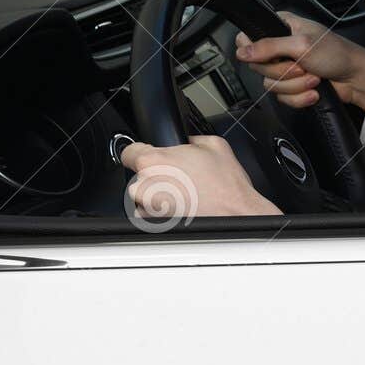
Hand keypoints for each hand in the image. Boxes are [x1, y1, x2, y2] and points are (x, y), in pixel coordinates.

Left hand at [120, 135, 280, 217]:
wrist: (235, 213)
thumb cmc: (225, 185)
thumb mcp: (213, 144)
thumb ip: (190, 139)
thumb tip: (187, 141)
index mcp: (154, 160)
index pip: (129, 151)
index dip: (140, 151)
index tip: (147, 154)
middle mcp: (145, 184)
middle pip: (137, 174)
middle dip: (154, 173)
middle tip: (177, 175)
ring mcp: (148, 207)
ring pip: (143, 195)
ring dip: (156, 193)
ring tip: (181, 192)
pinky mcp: (155, 224)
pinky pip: (149, 214)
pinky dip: (160, 211)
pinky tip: (180, 205)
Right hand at [235, 11, 364, 119]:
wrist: (356, 78)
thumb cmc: (337, 54)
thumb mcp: (301, 45)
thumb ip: (269, 47)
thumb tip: (242, 51)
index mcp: (280, 27)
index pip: (246, 38)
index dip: (254, 51)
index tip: (271, 56)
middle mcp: (279, 47)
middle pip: (258, 66)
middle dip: (285, 72)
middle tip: (303, 66)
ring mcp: (285, 68)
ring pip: (270, 85)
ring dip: (296, 86)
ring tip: (314, 78)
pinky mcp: (292, 86)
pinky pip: (282, 98)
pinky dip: (300, 98)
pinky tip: (314, 91)